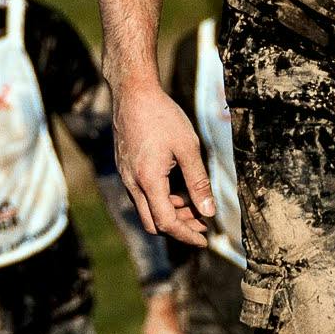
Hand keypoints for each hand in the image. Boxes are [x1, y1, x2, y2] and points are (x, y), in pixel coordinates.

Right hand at [113, 82, 212, 246]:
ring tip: (194, 205)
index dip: (186, 235)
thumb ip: (198, 182)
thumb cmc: (162, 116)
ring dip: (170, 214)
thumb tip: (209, 211)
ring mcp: (126, 177)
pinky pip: (141, 196)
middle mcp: (132, 183)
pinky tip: (177, 190)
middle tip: (202, 225)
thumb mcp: (188, 148)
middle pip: (153, 223)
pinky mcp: (125, 169)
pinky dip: (160, 201)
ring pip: (146, 210)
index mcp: (148, 181)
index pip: (167, 222)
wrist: (133, 94)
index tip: (204, 239)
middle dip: (179, 228)